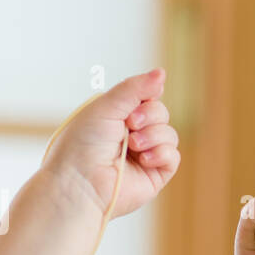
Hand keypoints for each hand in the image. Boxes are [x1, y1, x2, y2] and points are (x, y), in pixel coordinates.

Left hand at [42, 68, 180, 223]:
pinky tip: (143, 159)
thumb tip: (162, 72)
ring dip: (154, 135)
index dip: (146, 96)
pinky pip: (173, 156)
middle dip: (149, 116)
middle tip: (130, 125)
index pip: (147, 97)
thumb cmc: (83, 144)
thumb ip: (135, 88)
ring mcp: (144, 156)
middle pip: (161, 113)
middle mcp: (132, 135)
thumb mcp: (107, 105)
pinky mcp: (154, 175)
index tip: (132, 105)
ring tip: (134, 145)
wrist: (80, 182)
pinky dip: (161, 153)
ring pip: (169, 134)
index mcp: (118, 117)